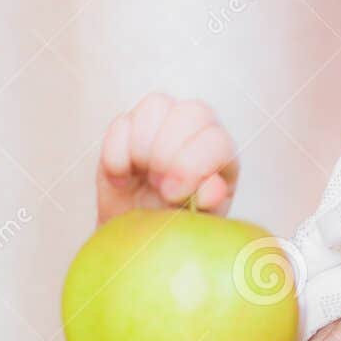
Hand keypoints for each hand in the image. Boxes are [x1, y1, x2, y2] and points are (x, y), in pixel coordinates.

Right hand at [95, 93, 238, 225]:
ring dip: (144, 148)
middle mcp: (198, 131)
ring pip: (156, 105)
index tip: (172, 195)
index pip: (218, 142)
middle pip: (193, 112)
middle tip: (159, 185)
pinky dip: (117, 154)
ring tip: (143, 178)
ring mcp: (163, 123)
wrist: (137, 236)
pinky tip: (122, 179)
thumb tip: (213, 189)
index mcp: (223, 157)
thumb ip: (209, 206)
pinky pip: (122, 122)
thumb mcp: (196, 224)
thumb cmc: (174, 229)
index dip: (193, 165)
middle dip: (169, 152)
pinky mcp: (128, 125)